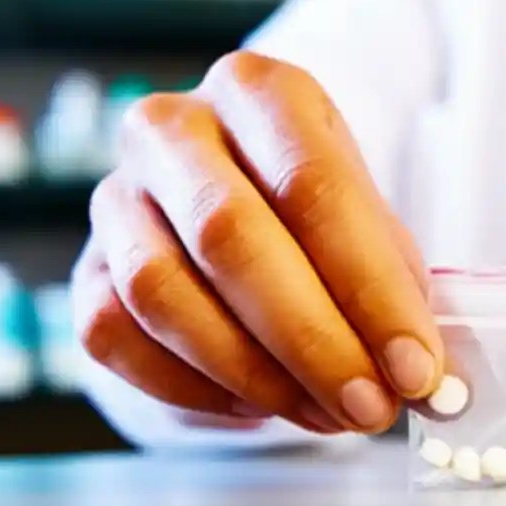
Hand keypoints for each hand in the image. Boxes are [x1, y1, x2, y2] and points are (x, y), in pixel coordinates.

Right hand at [72, 52, 443, 434]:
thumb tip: (418, 374)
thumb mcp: (367, 222)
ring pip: (161, 291)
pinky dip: (195, 388)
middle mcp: (173, 129)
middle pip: (229, 235)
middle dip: (311, 340)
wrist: (236, 205)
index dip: (369, 289)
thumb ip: (391, 287)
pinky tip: (256, 407)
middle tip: (369, 408)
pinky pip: (117, 337)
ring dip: (253, 374)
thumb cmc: (314, 215)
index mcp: (259, 92)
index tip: (415, 368)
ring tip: (324, 414)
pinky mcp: (86, 268)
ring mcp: (115, 195)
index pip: (313, 186)